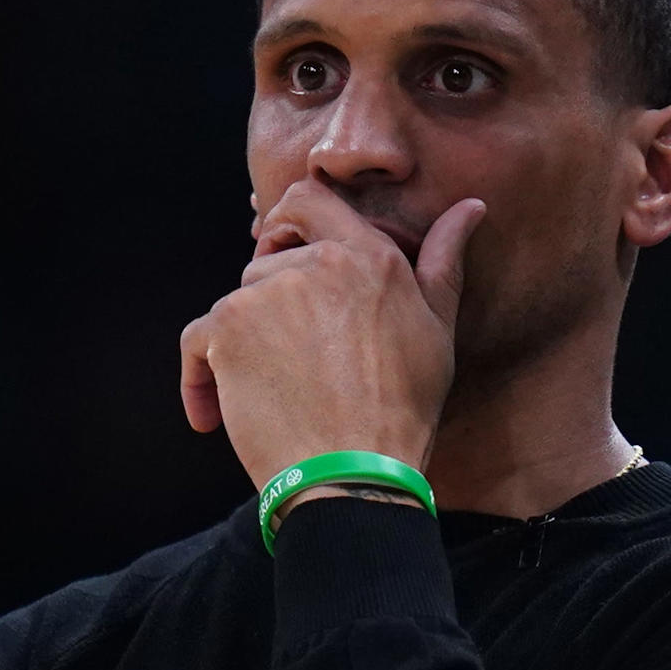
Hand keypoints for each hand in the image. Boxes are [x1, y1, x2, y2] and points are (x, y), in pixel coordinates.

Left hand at [176, 182, 480, 488]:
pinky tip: (214, 417)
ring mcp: (264, 293)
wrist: (353, 471)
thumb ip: (445, 260)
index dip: (289, 221)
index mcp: (366, 255)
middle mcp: (313, 263)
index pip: (308, 198)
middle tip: (294, 351)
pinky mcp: (225, 329)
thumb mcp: (437, 329)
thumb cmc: (402, 408)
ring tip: (273, 390)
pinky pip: (199, 340)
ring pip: (237, 299)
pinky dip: (200, 376)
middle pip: (267, 258)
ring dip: (246, 338)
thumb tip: (471, 206)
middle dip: (273, 297)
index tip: (287, 250)